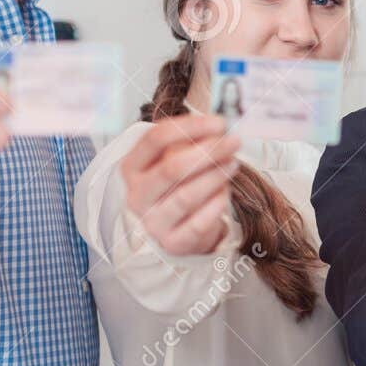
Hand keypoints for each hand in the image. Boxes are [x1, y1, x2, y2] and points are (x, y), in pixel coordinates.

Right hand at [120, 115, 240, 255]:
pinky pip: (199, 222)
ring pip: (186, 196)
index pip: (155, 139)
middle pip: (171, 168)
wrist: (179, 229)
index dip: (190, 127)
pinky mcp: (172, 243)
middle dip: (208, 152)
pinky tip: (227, 192)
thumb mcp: (176, 159)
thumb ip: (189, 142)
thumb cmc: (179, 186)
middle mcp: (136, 196)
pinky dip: (216, 204)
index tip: (220, 122)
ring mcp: (152, 223)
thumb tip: (217, 128)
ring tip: (234, 163)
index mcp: (131, 168)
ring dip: (215, 176)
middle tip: (234, 142)